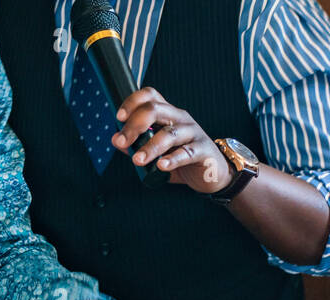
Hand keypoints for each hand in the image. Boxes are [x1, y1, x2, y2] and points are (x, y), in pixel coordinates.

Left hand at [112, 88, 230, 193]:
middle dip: (134, 126)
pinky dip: (172, 159)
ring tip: (137, 160)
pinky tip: (161, 166)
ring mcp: (193, 133)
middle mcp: (180, 118)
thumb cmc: (184, 159)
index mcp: (169, 113)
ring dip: (150, 147)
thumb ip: (138, 144)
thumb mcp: (158, 151)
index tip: (119, 117)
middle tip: (122, 142)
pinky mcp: (203, 151)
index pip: (150, 96)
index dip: (132, 102)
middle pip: (155, 110)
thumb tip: (116, 140)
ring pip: (169, 134)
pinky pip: (186, 153)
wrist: (213, 174)